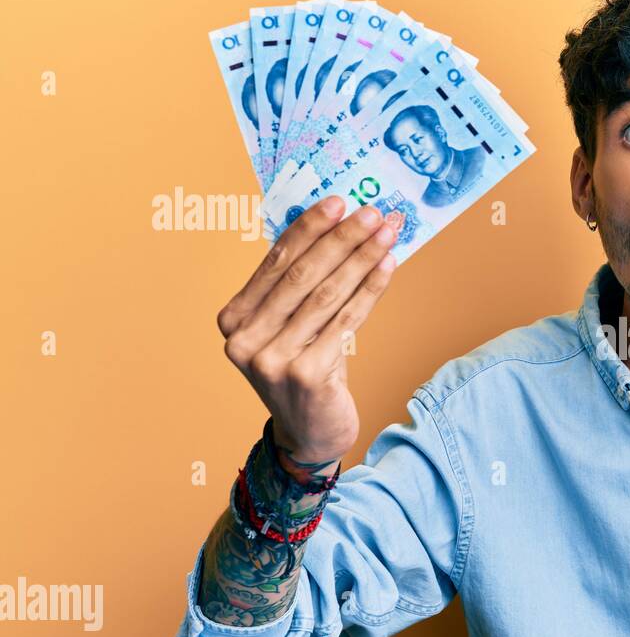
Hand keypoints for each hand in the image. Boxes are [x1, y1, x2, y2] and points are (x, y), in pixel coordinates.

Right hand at [217, 197, 403, 465]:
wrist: (311, 434)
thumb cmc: (306, 370)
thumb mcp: (293, 328)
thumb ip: (300, 288)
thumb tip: (339, 228)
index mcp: (234, 319)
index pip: (275, 262)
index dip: (309, 228)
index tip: (339, 202)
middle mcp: (244, 339)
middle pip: (301, 275)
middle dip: (342, 239)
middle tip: (373, 212)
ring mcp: (272, 360)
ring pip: (326, 295)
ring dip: (361, 258)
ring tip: (387, 233)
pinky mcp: (304, 375)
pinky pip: (345, 321)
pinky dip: (370, 289)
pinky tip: (388, 267)